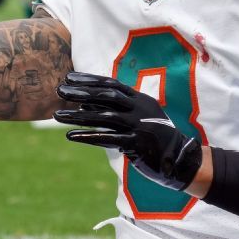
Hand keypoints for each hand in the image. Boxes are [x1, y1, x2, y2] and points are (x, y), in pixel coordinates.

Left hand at [54, 71, 201, 190]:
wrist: (181, 160)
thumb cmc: (155, 138)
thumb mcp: (137, 118)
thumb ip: (114, 111)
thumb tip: (84, 106)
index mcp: (140, 100)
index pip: (111, 84)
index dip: (89, 80)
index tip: (68, 78)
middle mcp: (139, 109)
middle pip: (106, 96)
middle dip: (81, 92)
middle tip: (59, 91)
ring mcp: (139, 126)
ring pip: (104, 117)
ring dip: (78, 116)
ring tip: (57, 116)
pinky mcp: (137, 144)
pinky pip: (108, 138)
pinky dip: (88, 136)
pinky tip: (70, 136)